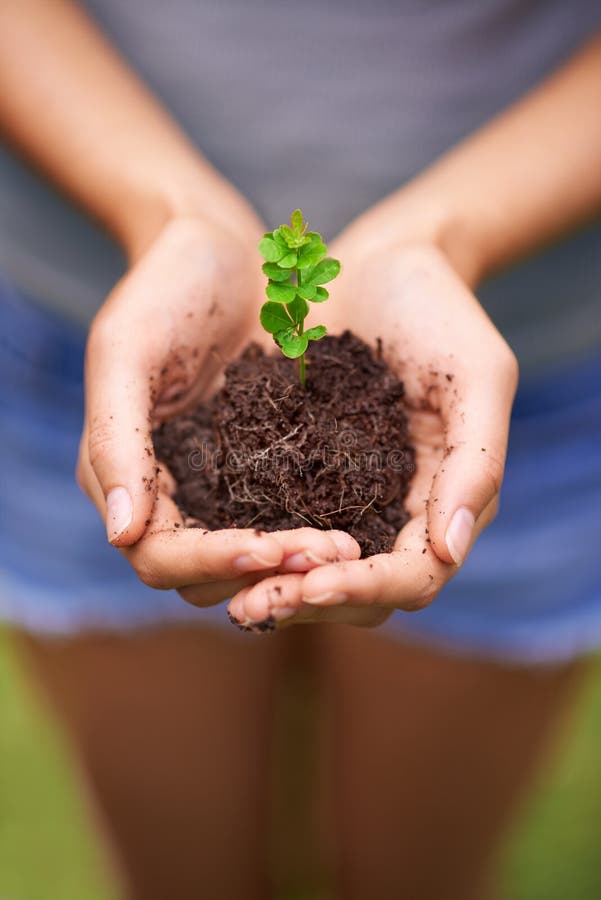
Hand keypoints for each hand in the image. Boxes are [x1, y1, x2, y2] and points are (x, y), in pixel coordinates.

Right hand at [77, 213, 359, 609]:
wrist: (225, 251)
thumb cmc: (165, 288)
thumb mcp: (127, 351)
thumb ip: (116, 437)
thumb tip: (120, 533)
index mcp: (126, 477)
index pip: (159, 554)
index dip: (211, 561)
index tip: (270, 548)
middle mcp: (171, 496)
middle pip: (209, 574)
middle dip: (266, 573)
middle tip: (331, 554)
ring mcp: (221, 487)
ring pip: (253, 561)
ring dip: (297, 566)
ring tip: (350, 549)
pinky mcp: (265, 472)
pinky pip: (288, 521)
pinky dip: (316, 534)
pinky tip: (361, 527)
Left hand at [226, 237, 517, 628]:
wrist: (379, 263)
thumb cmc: (439, 310)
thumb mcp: (475, 374)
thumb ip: (476, 460)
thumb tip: (453, 549)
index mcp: (443, 499)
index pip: (413, 575)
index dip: (366, 588)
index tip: (312, 582)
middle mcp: (394, 513)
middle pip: (359, 594)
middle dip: (308, 604)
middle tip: (250, 606)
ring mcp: (345, 498)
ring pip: (312, 574)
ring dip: (272, 590)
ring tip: (225, 592)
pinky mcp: (300, 476)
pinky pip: (275, 528)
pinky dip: (248, 548)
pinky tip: (206, 545)